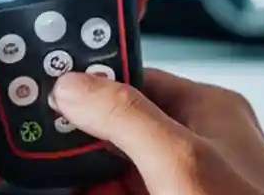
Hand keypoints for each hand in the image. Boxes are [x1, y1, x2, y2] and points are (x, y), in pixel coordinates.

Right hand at [52, 69, 263, 194]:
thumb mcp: (178, 161)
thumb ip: (126, 116)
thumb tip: (75, 86)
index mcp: (212, 112)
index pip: (139, 80)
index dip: (95, 88)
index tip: (53, 100)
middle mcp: (202, 146)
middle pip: (124, 130)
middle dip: (86, 145)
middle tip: (51, 155)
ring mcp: (190, 186)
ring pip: (122, 172)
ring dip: (90, 177)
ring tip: (62, 180)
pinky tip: (84, 193)